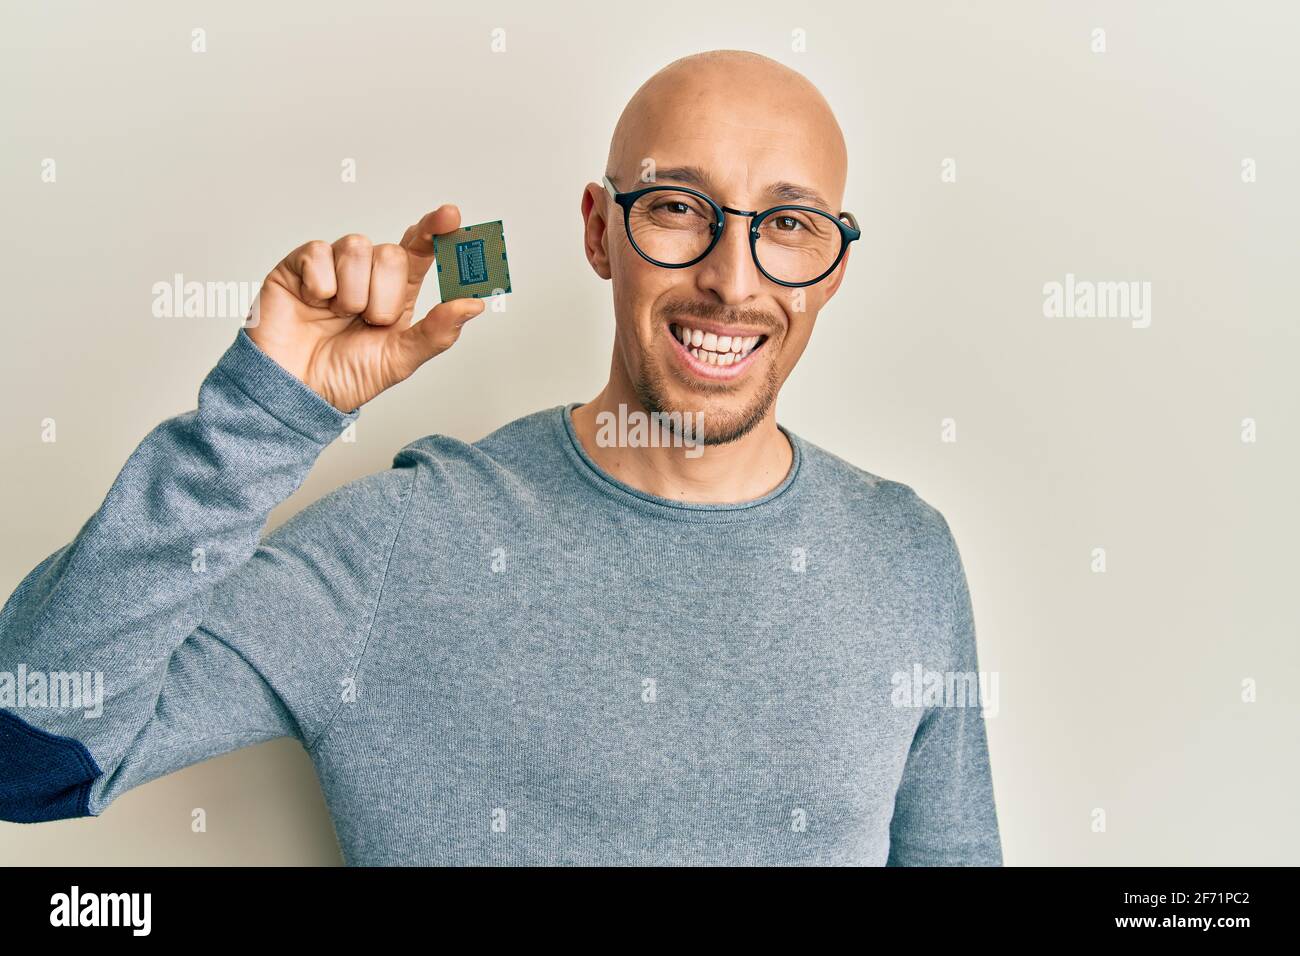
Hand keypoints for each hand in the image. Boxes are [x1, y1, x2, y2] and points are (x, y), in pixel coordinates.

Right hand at [246, 205, 485, 411]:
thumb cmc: (345, 377)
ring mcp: (333, 267)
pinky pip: (318, 252)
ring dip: (352, 292)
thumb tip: (474, 305)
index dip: (436, 229)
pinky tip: (314, 304)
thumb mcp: (399, 360)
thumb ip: (438, 332)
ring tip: (337, 316)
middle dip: (383, 295)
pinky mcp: (299, 265)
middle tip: (367, 322)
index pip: (420, 250)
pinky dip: (320, 286)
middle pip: (391, 252)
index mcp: (396, 293)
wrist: (295, 391)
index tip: (451, 215)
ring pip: (356, 247)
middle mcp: (367, 274)